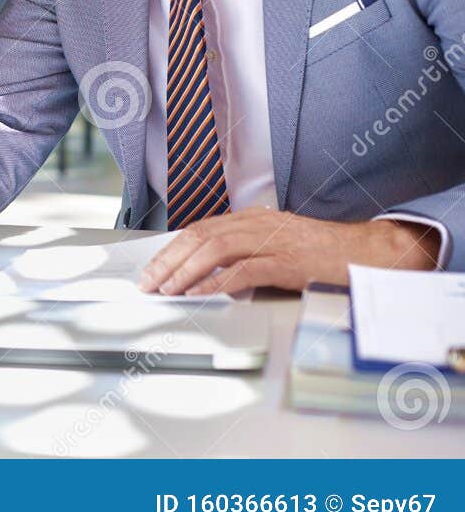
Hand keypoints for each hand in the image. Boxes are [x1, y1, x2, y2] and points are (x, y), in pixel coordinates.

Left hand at [138, 207, 442, 295]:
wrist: (364, 251)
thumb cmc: (320, 252)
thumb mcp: (275, 243)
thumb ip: (244, 251)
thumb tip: (208, 271)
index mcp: (250, 218)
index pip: (198, 230)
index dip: (170, 250)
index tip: (151, 269)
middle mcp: (256, 224)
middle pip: (199, 237)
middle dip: (167, 261)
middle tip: (147, 282)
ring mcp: (271, 241)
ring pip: (214, 250)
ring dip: (184, 271)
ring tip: (166, 289)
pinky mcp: (286, 262)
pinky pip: (243, 270)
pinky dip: (216, 282)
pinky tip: (199, 293)